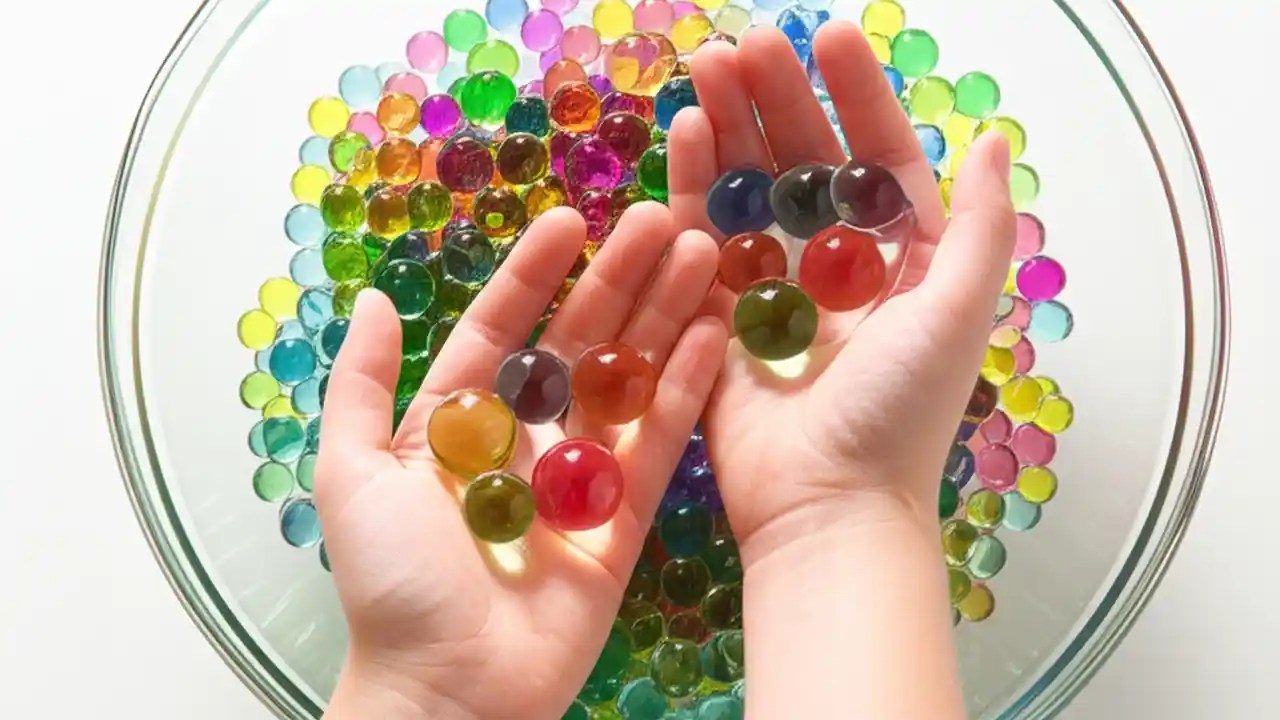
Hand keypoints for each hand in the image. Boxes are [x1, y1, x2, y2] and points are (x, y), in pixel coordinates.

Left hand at [314, 205, 726, 718]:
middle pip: (577, 343)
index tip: (568, 219)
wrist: (449, 690)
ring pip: (625, 379)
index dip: (534, 273)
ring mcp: (578, 475)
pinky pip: (658, 441)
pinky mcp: (624, 516)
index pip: (501, 328)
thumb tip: (369, 296)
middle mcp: (523, 437)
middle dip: (618, 280)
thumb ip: (361, 383)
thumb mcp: (351, 472)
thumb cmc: (391, 586)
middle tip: (660, 219)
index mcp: (458, 420)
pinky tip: (712, 332)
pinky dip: (685, 387)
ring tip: (700, 255)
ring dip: (663, 317)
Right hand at [668, 23, 1014, 559]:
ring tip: (707, 68)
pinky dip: (693, 188)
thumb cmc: (900, 415)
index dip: (857, 96)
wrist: (827, 507)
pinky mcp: (719, 318)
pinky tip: (683, 135)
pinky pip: (704, 242)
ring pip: (750, 192)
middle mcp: (837, 269)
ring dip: (730, 129)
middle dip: (778, 100)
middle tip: (748, 43)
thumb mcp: (956, 312)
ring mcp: (775, 291)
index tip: (831, 35)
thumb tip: (994, 135)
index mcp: (900, 262)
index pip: (877, 159)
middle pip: (805, 165)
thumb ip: (978, 223)